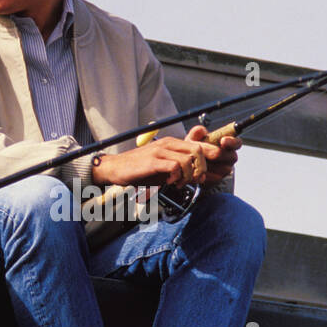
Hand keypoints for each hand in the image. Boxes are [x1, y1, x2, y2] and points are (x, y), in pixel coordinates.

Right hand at [91, 134, 209, 187]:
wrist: (116, 168)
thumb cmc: (140, 169)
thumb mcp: (164, 167)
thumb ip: (181, 168)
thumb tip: (200, 176)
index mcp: (173, 143)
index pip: (199, 144)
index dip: (210, 156)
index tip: (209, 170)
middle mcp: (168, 144)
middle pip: (198, 149)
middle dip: (203, 167)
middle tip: (197, 180)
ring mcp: (160, 151)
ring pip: (188, 159)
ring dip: (189, 175)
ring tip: (180, 183)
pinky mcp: (153, 161)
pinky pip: (175, 167)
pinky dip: (177, 177)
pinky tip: (171, 183)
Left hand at [185, 124, 240, 184]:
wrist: (191, 167)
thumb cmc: (195, 150)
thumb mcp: (193, 139)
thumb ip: (196, 133)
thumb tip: (202, 131)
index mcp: (228, 144)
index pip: (237, 143)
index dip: (232, 142)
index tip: (223, 141)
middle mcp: (230, 156)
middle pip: (229, 156)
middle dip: (214, 154)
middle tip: (202, 152)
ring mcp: (226, 169)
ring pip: (220, 167)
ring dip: (207, 164)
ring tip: (197, 160)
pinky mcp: (219, 179)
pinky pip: (213, 176)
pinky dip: (203, 172)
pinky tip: (197, 169)